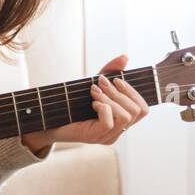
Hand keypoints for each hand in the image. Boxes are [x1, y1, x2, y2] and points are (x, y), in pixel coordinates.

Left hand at [20, 53, 148, 148]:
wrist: (50, 119)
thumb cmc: (74, 104)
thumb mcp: (95, 84)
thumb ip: (110, 71)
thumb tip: (125, 57)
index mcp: (121, 121)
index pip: (143, 110)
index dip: (134, 93)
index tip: (117, 80)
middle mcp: (118, 131)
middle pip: (137, 112)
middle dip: (120, 93)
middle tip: (101, 83)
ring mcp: (108, 137)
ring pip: (125, 117)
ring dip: (110, 99)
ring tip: (94, 92)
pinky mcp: (96, 137)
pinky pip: (110, 122)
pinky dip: (103, 107)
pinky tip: (92, 104)